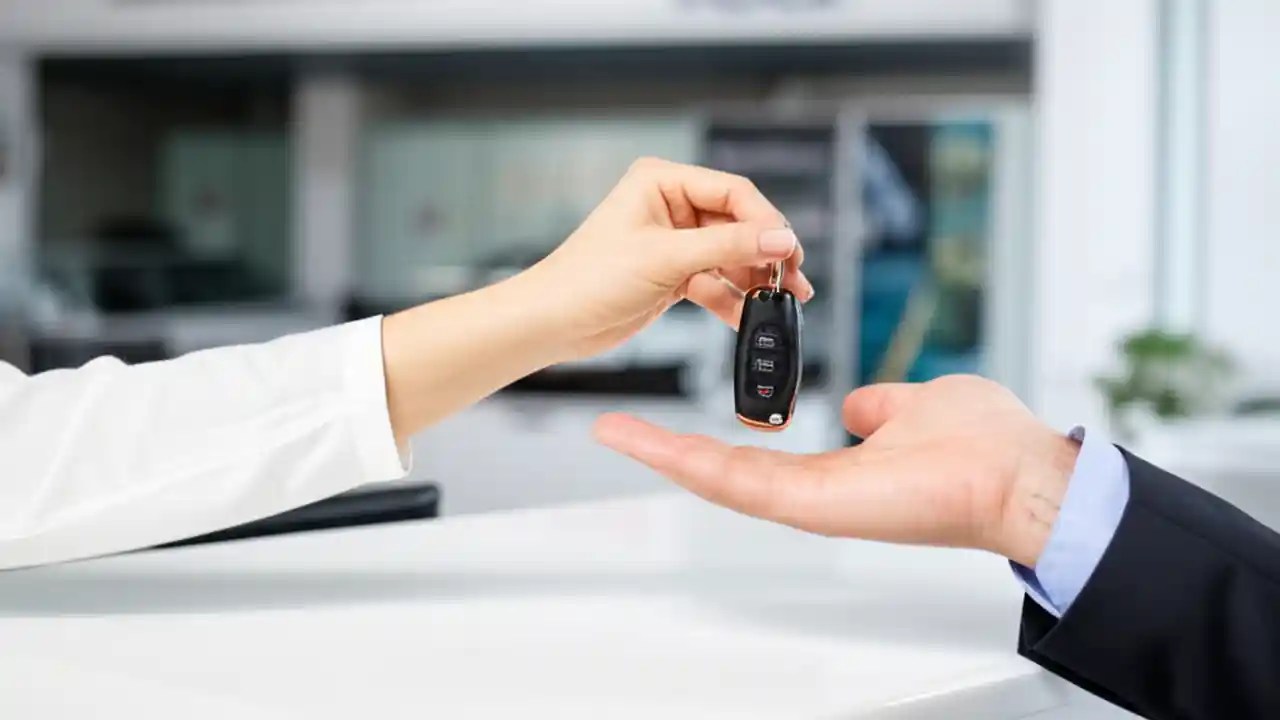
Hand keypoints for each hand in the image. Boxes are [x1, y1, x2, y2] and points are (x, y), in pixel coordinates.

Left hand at [524, 157, 813, 359]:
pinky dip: (731, 299)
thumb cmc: (588, 279)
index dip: (765, 221)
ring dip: (754, 280)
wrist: (552, 322)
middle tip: (795, 280)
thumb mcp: (666, 258)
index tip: (789, 250)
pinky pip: (714, 281)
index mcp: (661, 182)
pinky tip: (748, 316)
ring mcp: (671, 242)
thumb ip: (728, 246)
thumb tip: (781, 239)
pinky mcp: (671, 273)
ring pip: (730, 255)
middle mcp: (668, 205)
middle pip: (737, 224)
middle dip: (766, 254)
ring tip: (781, 303)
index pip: (732, 191)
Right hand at [593, 375, 1080, 566]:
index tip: (667, 424)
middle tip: (615, 431)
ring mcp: (814, 505)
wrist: (1022, 475)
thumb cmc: (987, 444)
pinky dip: (691, 462)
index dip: (707, 443)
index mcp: (838, 473)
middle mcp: (818, 495)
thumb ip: (882, 406)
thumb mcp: (918, 404)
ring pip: (720, 483)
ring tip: (615, 432)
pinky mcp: (817, 507)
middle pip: (724, 475)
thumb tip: (863, 406)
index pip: (755, 460)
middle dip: (666, 452)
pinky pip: (741, 484)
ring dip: (663, 455)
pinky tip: (651, 443)